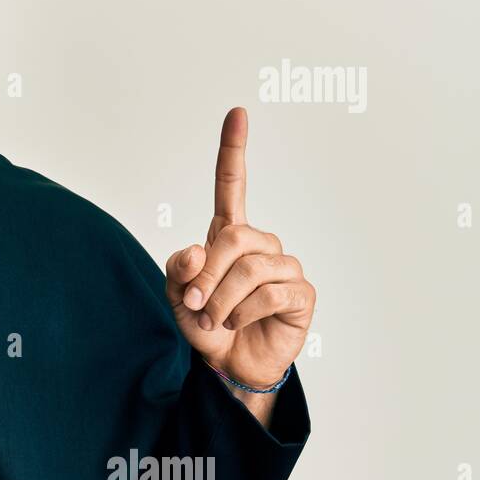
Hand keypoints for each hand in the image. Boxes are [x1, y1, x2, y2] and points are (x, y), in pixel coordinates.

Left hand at [164, 108, 315, 389]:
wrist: (226, 366)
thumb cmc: (205, 325)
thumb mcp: (178, 298)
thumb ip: (179, 271)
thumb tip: (197, 250)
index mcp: (227, 236)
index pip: (232, 187)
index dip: (233, 151)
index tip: (237, 114)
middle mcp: (259, 245)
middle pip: (235, 238)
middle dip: (208, 274)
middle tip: (196, 303)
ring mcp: (284, 267)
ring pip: (251, 269)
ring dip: (223, 301)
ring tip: (217, 320)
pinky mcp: (301, 293)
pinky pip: (271, 294)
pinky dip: (245, 313)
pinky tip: (241, 324)